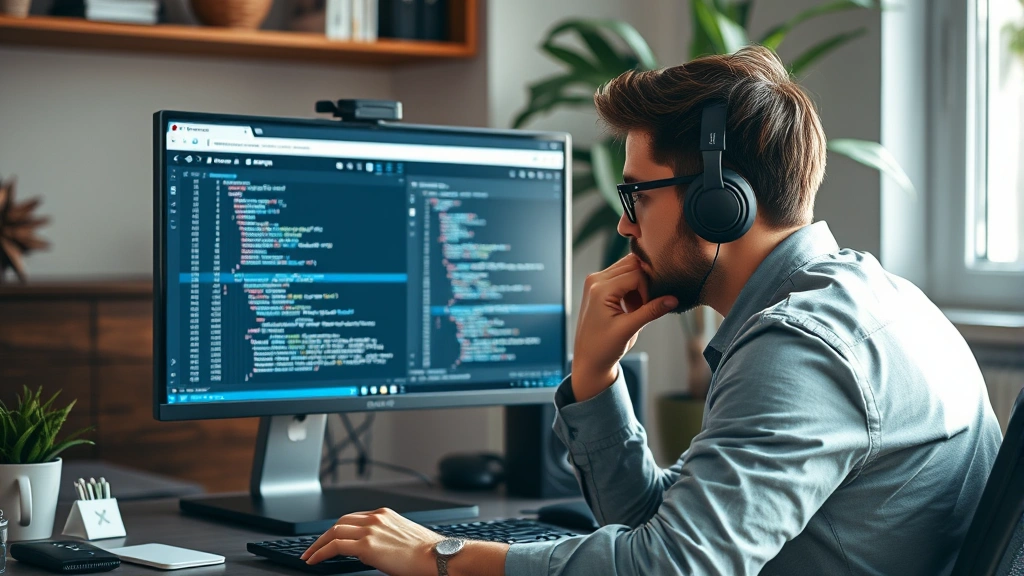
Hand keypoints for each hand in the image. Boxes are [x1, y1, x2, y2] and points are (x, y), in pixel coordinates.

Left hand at [301, 507, 442, 575]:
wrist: (436, 556)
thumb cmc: (426, 552)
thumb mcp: (402, 536)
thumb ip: (385, 537)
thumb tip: (370, 551)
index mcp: (384, 514)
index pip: (353, 518)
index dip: (338, 529)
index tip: (330, 538)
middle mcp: (375, 518)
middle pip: (339, 522)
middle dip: (323, 535)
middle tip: (313, 547)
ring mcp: (370, 530)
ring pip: (333, 532)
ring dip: (317, 544)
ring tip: (309, 555)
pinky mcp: (366, 545)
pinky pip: (334, 547)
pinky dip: (320, 552)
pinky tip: (314, 560)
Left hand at [572, 254, 676, 401]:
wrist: (588, 361)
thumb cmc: (603, 348)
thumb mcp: (629, 329)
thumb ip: (651, 311)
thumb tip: (673, 299)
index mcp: (600, 288)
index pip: (636, 274)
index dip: (648, 289)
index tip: (647, 308)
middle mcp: (595, 280)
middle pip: (632, 265)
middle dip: (644, 284)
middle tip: (644, 306)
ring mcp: (595, 282)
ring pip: (628, 268)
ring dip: (638, 286)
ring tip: (635, 309)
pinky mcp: (598, 286)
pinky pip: (622, 277)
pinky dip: (632, 289)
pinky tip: (629, 307)